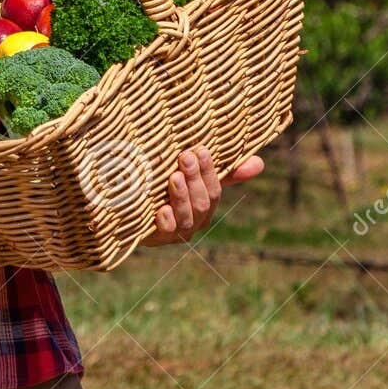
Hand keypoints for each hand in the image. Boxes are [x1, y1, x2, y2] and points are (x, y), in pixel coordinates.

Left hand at [145, 146, 264, 246]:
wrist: (127, 212)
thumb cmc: (164, 190)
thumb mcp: (190, 177)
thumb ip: (221, 171)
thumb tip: (260, 163)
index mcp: (204, 206)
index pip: (214, 190)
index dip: (209, 171)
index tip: (200, 150)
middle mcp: (193, 222)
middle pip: (202, 203)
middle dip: (195, 179)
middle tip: (185, 157)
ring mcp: (175, 232)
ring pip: (187, 218)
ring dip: (182, 196)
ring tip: (174, 177)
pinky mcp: (154, 238)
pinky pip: (165, 233)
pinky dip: (166, 221)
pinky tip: (162, 209)